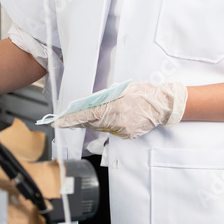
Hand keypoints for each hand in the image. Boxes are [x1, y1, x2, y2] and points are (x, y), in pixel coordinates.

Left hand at [53, 82, 187, 138]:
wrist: (163, 106)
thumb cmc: (145, 93)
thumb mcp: (125, 88)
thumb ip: (109, 95)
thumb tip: (93, 101)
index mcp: (117, 107)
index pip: (89, 114)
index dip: (73, 119)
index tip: (60, 122)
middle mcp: (119, 120)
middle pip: (92, 123)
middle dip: (77, 122)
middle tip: (63, 121)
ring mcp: (124, 130)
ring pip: (101, 128)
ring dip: (90, 124)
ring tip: (78, 120)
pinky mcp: (128, 135)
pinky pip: (112, 131)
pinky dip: (105, 125)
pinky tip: (101, 121)